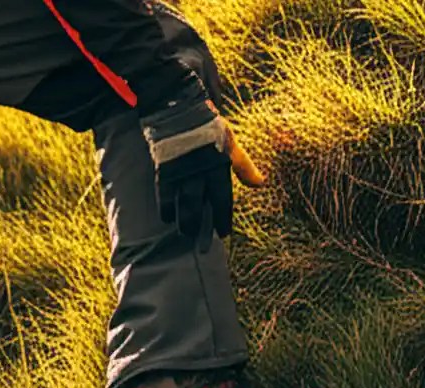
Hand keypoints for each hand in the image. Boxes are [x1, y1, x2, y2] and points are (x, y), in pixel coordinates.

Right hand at [145, 104, 265, 248]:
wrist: (178, 107)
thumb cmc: (208, 125)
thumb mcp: (230, 142)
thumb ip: (243, 165)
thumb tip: (260, 184)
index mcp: (218, 164)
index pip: (222, 199)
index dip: (222, 218)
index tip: (223, 233)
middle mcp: (200, 171)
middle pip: (201, 206)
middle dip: (201, 227)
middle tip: (202, 243)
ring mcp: (180, 171)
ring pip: (183, 204)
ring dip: (185, 222)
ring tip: (186, 233)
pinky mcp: (164, 169)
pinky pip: (164, 194)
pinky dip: (166, 208)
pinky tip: (168, 218)